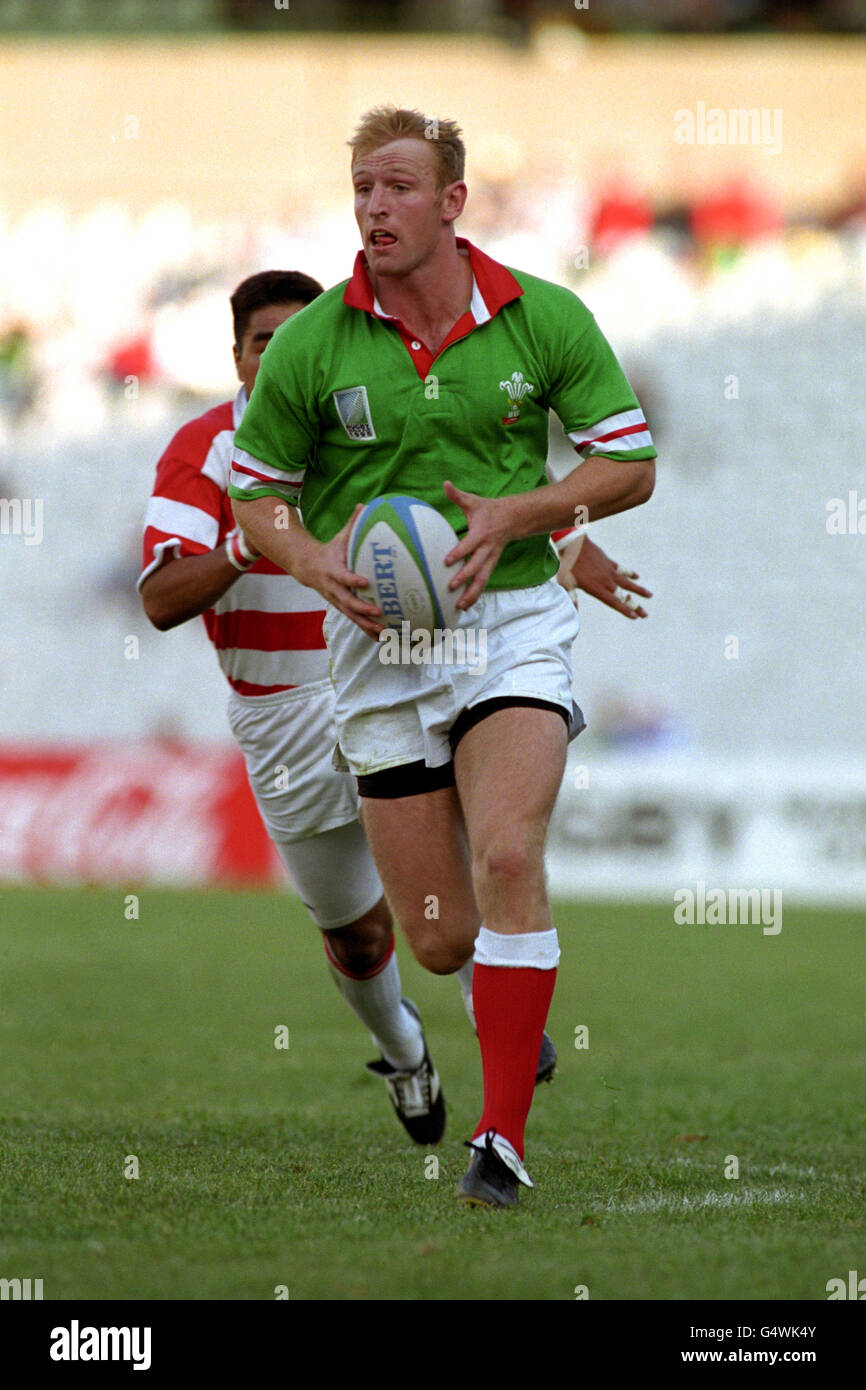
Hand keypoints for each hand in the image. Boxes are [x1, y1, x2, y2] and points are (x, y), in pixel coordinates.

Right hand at [299, 504, 383, 638]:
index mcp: (333, 571)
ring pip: (352, 616)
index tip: (366, 582)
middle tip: (379, 612)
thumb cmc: (330, 550)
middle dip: (363, 609)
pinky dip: (366, 630)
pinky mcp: (341, 608)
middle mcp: (334, 589)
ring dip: (367, 625)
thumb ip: (353, 523)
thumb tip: (365, 505)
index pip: (343, 577)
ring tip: (384, 632)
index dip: (353, 580)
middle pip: (347, 602)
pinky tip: (382, 638)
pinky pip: (355, 621)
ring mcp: (337, 601)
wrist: (307, 567)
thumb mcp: (340, 537)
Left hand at [442, 480, 515, 610]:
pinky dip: (475, 595)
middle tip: (451, 587)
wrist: (514, 519)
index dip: (458, 553)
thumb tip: (445, 484)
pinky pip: (483, 582)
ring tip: (459, 606)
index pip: (469, 545)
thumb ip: (457, 495)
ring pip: (482, 580)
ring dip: (471, 594)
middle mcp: (487, 549)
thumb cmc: (488, 510)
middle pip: (477, 567)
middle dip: (465, 577)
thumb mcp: (473, 501)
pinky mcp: (490, 565)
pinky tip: (464, 606)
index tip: (446, 561)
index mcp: (481, 534)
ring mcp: (490, 559)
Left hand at [558, 535, 651, 618]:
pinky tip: (636, 576)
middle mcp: (606, 581)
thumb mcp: (567, 583)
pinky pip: (622, 569)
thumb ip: (572, 598)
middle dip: (635, 606)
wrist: (574, 544)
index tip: (635, 617)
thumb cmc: (568, 565)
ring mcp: (609, 571)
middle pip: (623, 596)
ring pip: (627, 583)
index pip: (614, 602)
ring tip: (650, 595)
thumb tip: (573, 613)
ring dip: (638, 589)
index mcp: (597, 588)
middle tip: (645, 614)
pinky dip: (630, 573)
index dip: (624, 610)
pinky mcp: (609, 562)